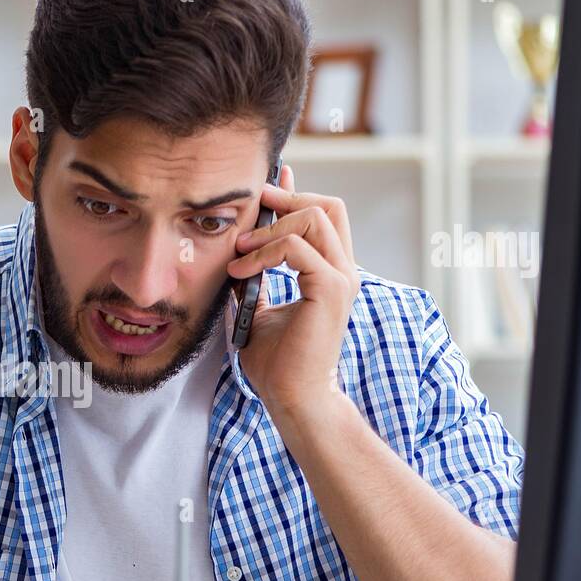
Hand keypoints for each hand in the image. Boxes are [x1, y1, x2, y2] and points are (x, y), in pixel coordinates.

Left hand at [226, 163, 360, 420]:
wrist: (293, 397)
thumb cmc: (277, 362)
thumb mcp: (258, 310)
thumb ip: (256, 280)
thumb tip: (237, 255)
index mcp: (330, 272)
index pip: (324, 215)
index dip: (296, 192)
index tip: (267, 183)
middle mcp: (343, 270)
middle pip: (328, 205)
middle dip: (288, 197)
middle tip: (253, 205)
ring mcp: (341, 279)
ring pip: (315, 217)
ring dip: (271, 227)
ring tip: (240, 249)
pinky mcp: (331, 290)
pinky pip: (299, 248)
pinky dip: (266, 252)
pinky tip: (241, 270)